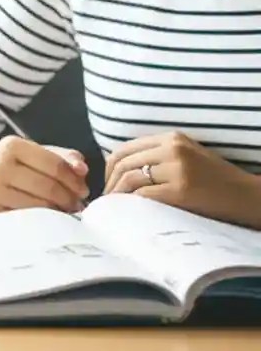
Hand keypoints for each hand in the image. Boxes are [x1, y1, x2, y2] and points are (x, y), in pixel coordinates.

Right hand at [0, 136, 90, 214]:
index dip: (74, 179)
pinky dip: (42, 219)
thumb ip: (59, 156)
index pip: (55, 165)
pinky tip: (46, 217)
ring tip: (64, 210)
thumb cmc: (4, 164)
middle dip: (70, 198)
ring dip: (59, 211)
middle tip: (77, 203)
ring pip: (40, 206)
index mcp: (11, 146)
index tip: (83, 188)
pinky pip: (27, 219)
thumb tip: (83, 168)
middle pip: (49, 187)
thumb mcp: (28, 152)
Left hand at [105, 131, 260, 228]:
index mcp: (172, 137)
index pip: (124, 149)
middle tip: (106, 200)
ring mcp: (177, 169)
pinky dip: (130, 204)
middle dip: (109, 183)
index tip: (108, 183)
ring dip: (116, 195)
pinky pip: (143, 195)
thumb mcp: (186, 157)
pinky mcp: (181, 190)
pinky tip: (128, 212)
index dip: (108, 168)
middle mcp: (172, 149)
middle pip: (123, 163)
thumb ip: (157, 156)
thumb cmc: (213, 180)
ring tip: (114, 208)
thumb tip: (119, 169)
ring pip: (129, 178)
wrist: (245, 196)